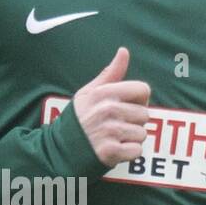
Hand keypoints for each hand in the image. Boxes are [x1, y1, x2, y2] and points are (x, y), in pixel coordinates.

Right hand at [73, 46, 151, 167]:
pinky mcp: (111, 152)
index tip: (127, 106)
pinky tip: (114, 149)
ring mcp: (109, 132)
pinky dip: (129, 153)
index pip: (143, 90)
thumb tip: (124, 51)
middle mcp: (108, 110)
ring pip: (142, 134)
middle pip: (144, 114)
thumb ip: (110, 73)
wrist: (60, 149)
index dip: (139, 99)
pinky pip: (137, 151)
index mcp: (104, 93)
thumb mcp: (89, 92)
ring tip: (113, 137)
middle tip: (116, 125)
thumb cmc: (79, 119)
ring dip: (131, 138)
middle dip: (134, 122)